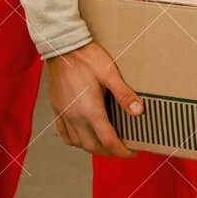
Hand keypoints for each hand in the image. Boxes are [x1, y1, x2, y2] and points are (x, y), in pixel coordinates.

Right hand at [47, 42, 139, 156]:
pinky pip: (64, 134)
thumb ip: (124, 94)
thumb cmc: (86, 57)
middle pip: (93, 147)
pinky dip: (76, 141)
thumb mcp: (109, 73)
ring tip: (106, 145)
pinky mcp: (57, 108)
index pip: (108, 141)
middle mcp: (75, 116)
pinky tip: (83, 137)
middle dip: (110, 152)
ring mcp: (64, 113)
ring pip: (78, 143)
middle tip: (122, 149)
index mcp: (90, 110)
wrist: (61, 45)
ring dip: (93, 148)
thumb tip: (138, 111)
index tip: (132, 152)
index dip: (122, 151)